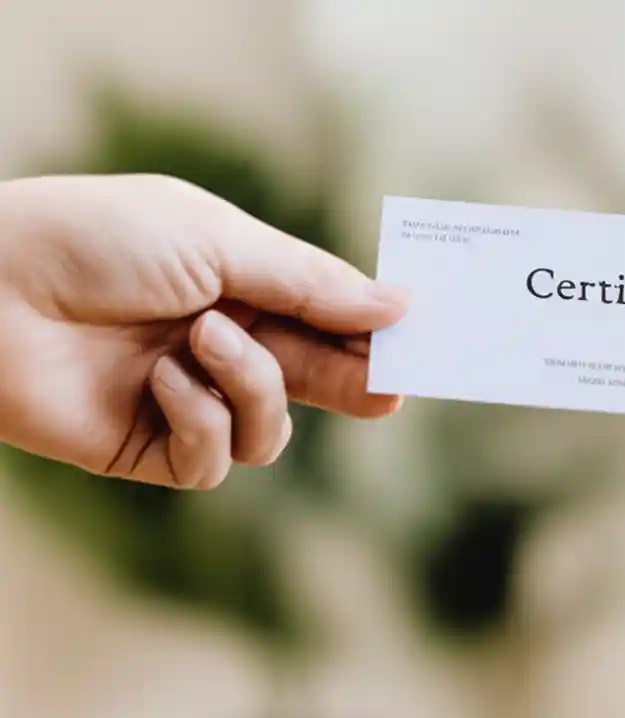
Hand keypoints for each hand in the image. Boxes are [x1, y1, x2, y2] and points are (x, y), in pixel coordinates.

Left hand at [0, 175, 408, 488]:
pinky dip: (199, 422)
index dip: (373, 330)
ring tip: (202, 342)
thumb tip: (397, 305)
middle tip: (390, 388)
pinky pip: (214, 461)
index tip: (418, 338)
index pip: (329, 316)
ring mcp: (190, 399)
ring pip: (273, 429)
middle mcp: (222, 344)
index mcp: (242, 285)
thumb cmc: (96, 240)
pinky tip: (162, 383)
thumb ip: (309, 283)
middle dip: (355, 382)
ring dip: (251, 387)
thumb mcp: (217, 241)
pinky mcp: (153, 447)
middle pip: (318, 379)